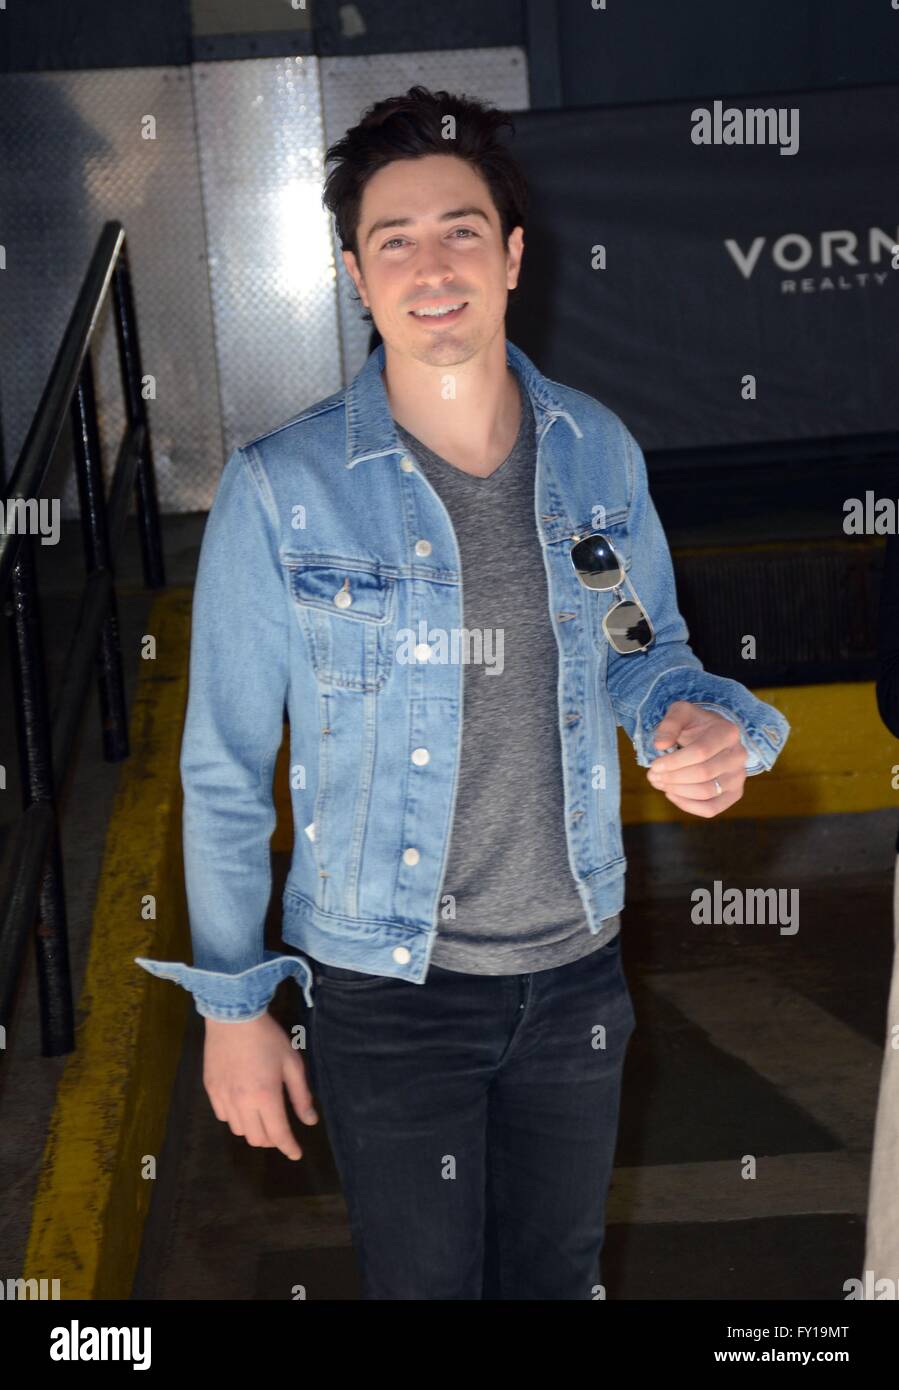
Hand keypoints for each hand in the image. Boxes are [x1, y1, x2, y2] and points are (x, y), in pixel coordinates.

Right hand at [203, 1010, 317, 1159]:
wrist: (233, 1016)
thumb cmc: (268, 1038)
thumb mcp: (292, 1063)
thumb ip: (300, 1095)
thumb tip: (310, 1121)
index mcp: (266, 1097)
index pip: (278, 1134)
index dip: (289, 1147)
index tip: (296, 1153)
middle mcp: (242, 1103)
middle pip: (257, 1139)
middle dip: (272, 1140)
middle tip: (281, 1130)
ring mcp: (223, 1098)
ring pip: (239, 1131)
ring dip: (254, 1130)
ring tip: (263, 1116)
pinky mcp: (210, 1090)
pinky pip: (224, 1117)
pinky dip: (236, 1118)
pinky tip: (243, 1106)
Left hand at [645, 700, 748, 817]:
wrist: (711, 735)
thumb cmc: (694, 724)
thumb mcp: (681, 713)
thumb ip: (670, 725)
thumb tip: (660, 745)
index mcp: (728, 732)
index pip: (700, 752)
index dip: (674, 762)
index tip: (654, 765)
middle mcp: (739, 755)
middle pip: (703, 774)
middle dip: (672, 777)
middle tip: (652, 775)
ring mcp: (739, 776)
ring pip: (706, 792)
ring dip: (677, 791)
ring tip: (659, 783)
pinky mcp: (734, 793)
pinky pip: (711, 808)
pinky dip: (688, 806)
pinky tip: (672, 794)